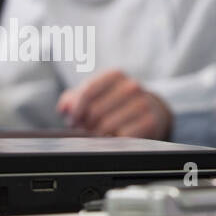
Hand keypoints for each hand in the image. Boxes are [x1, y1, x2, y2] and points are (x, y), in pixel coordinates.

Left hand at [57, 69, 172, 139]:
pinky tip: (114, 137)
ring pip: (107, 126)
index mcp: (115, 75)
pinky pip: (122, 136)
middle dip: (86, 124)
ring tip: (99, 133)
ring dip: (98, 134)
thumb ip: (74, 99)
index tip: (74, 120)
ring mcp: (143, 103)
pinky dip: (114, 140)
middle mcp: (132, 86)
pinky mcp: (149, 121)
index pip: (87, 92)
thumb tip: (65, 108)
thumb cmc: (114, 103)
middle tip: (86, 129)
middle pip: (95, 112)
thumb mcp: (95, 95)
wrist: (149, 110)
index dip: (76, 111)